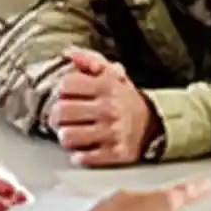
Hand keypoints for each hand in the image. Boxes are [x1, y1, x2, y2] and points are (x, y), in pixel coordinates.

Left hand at [48, 47, 162, 166]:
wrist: (154, 124)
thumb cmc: (123, 98)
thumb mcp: (111, 75)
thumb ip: (89, 60)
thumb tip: (69, 52)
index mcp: (107, 86)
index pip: (66, 85)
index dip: (61, 91)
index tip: (66, 96)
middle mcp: (109, 108)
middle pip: (62, 112)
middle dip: (56, 116)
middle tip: (60, 118)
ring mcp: (112, 133)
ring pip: (68, 136)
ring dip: (65, 136)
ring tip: (70, 132)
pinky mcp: (116, 154)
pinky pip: (83, 158)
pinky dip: (79, 155)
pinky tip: (83, 149)